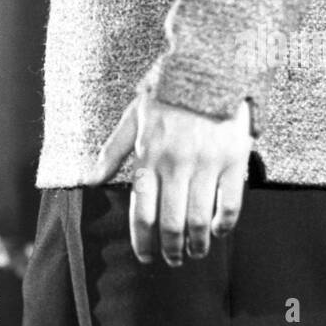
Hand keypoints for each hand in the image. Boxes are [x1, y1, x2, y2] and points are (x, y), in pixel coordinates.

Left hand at [89, 93, 251, 266]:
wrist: (208, 65)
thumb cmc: (166, 92)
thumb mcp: (133, 116)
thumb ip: (113, 151)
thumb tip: (91, 179)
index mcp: (149, 157)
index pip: (142, 212)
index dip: (143, 242)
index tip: (145, 257)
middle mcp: (176, 165)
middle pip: (171, 224)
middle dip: (170, 251)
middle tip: (172, 260)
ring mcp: (206, 164)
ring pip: (200, 221)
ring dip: (197, 244)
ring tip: (196, 252)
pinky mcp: (234, 160)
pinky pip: (230, 204)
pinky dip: (224, 225)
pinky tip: (218, 230)